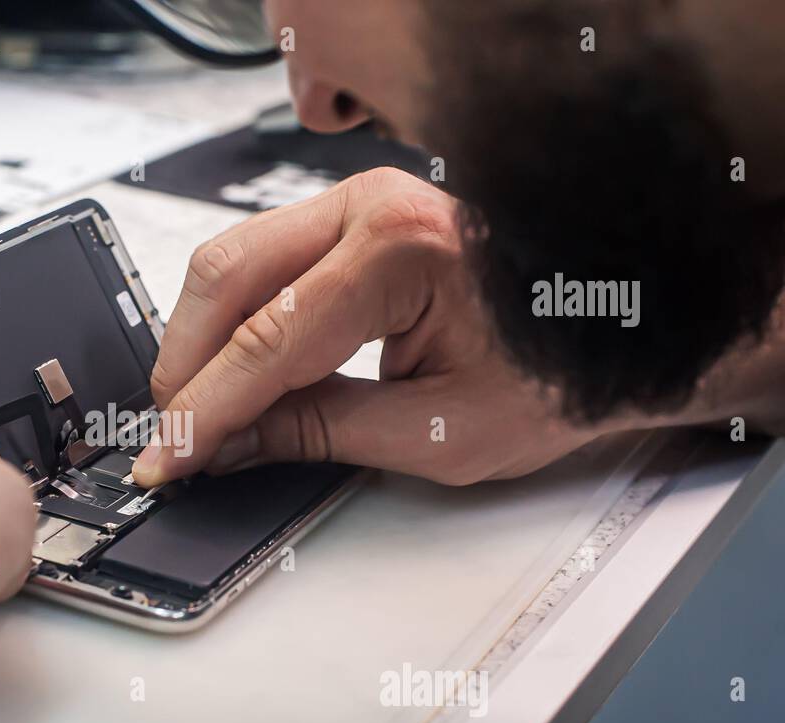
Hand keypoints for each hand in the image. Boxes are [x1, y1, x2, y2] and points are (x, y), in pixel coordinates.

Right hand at [133, 168, 604, 486]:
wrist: (617, 318)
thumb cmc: (560, 369)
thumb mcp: (439, 432)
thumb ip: (322, 433)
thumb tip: (230, 444)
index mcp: (402, 252)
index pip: (266, 341)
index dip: (205, 412)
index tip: (167, 459)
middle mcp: (371, 205)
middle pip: (226, 279)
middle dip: (186, 369)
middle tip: (176, 440)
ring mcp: (357, 200)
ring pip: (231, 262)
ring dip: (202, 342)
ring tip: (202, 414)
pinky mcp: (351, 215)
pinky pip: (261, 260)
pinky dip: (234, 320)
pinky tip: (235, 374)